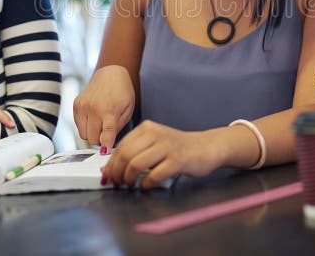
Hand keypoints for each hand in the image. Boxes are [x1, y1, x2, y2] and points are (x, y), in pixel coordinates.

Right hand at [73, 65, 134, 149]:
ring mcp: (82, 106)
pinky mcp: (76, 105)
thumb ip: (117, 128)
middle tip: (107, 134)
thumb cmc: (122, 92)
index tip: (106, 152)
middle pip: (92, 139)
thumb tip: (107, 144)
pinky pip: (78, 126)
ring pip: (83, 135)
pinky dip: (86, 126)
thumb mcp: (128, 109)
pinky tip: (95, 117)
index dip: (106, 145)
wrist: (110, 73)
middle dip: (100, 140)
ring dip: (92, 134)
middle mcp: (93, 108)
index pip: (106, 134)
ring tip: (101, 124)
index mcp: (109, 110)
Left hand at [101, 120, 224, 189]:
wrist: (207, 147)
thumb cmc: (179, 148)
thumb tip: (111, 167)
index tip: (107, 175)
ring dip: (129, 179)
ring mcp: (167, 146)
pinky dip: (146, 184)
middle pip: (125, 155)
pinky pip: (154, 175)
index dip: (111, 164)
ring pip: (136, 164)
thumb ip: (136, 151)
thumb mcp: (155, 143)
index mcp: (147, 128)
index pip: (121, 146)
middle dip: (117, 173)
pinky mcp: (177, 160)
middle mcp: (155, 134)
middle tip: (118, 183)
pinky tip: (146, 186)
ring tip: (131, 185)